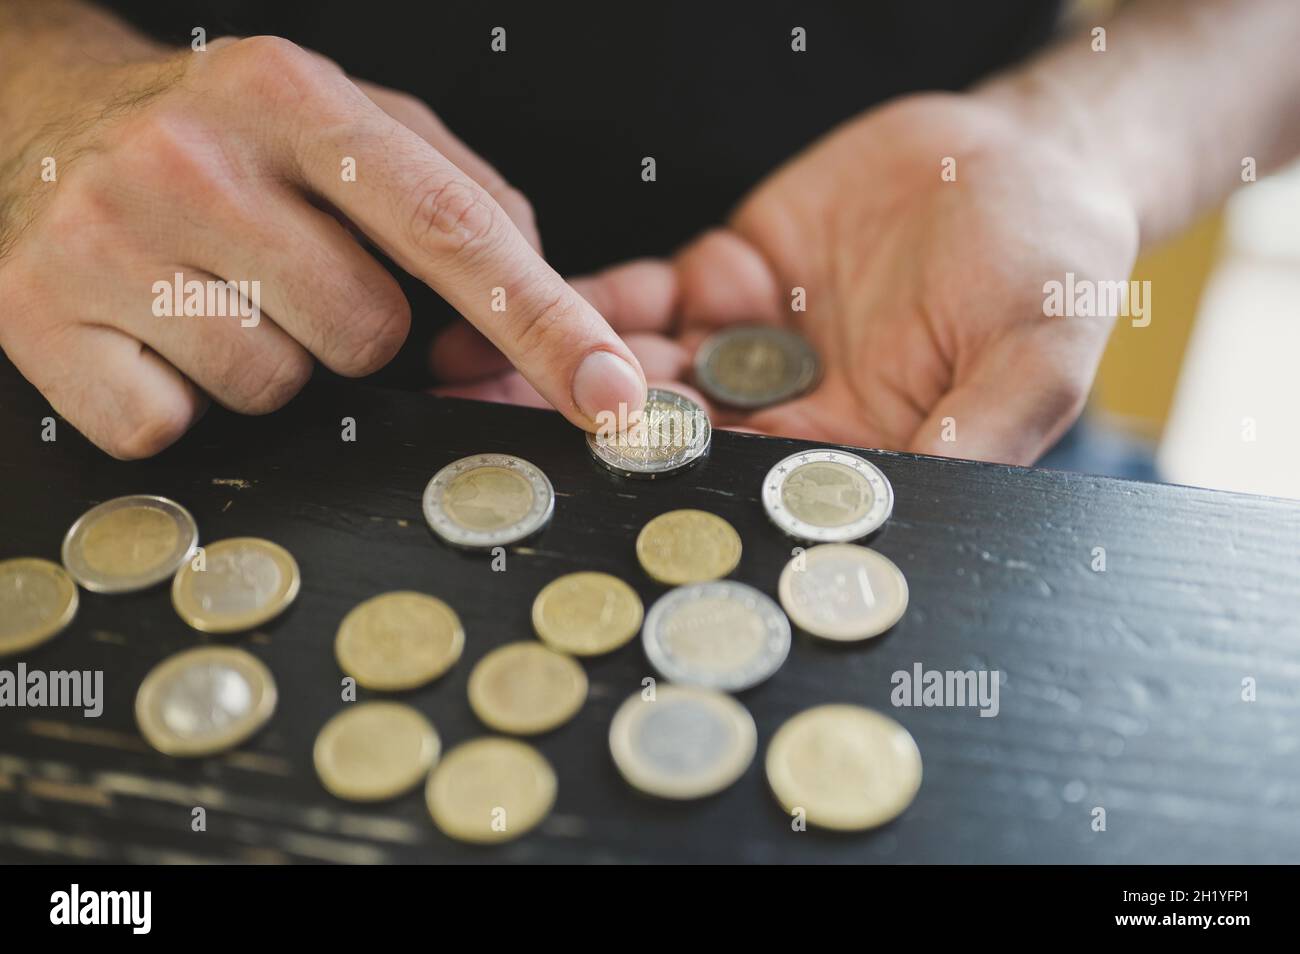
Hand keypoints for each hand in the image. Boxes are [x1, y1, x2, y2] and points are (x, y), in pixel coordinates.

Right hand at [0, 33, 644, 457]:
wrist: (33, 109)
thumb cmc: (222, 132)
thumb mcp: (346, 121)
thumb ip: (460, 195)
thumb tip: (547, 296)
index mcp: (295, 99)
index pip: (453, 229)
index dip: (547, 323)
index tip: (613, 396)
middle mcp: (195, 158)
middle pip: (369, 336)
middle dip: (354, 332)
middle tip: (286, 272)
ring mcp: (107, 241)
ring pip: (277, 389)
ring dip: (270, 363)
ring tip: (214, 292)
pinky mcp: (37, 320)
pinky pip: (173, 426)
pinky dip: (181, 400)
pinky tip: (151, 333)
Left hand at [436, 93, 1137, 463]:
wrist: (1025, 155)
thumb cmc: (1055, 261)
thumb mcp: (1040, 351)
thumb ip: (984, 426)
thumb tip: (930, 496)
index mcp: (856, 452)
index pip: (752, 487)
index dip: (674, 489)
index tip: (593, 492)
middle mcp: (793, 411)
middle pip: (675, 438)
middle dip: (587, 436)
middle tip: (490, 436)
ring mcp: (752, 344)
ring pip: (643, 370)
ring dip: (561, 370)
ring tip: (473, 369)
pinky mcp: (726, 274)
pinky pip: (646, 294)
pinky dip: (589, 298)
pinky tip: (523, 300)